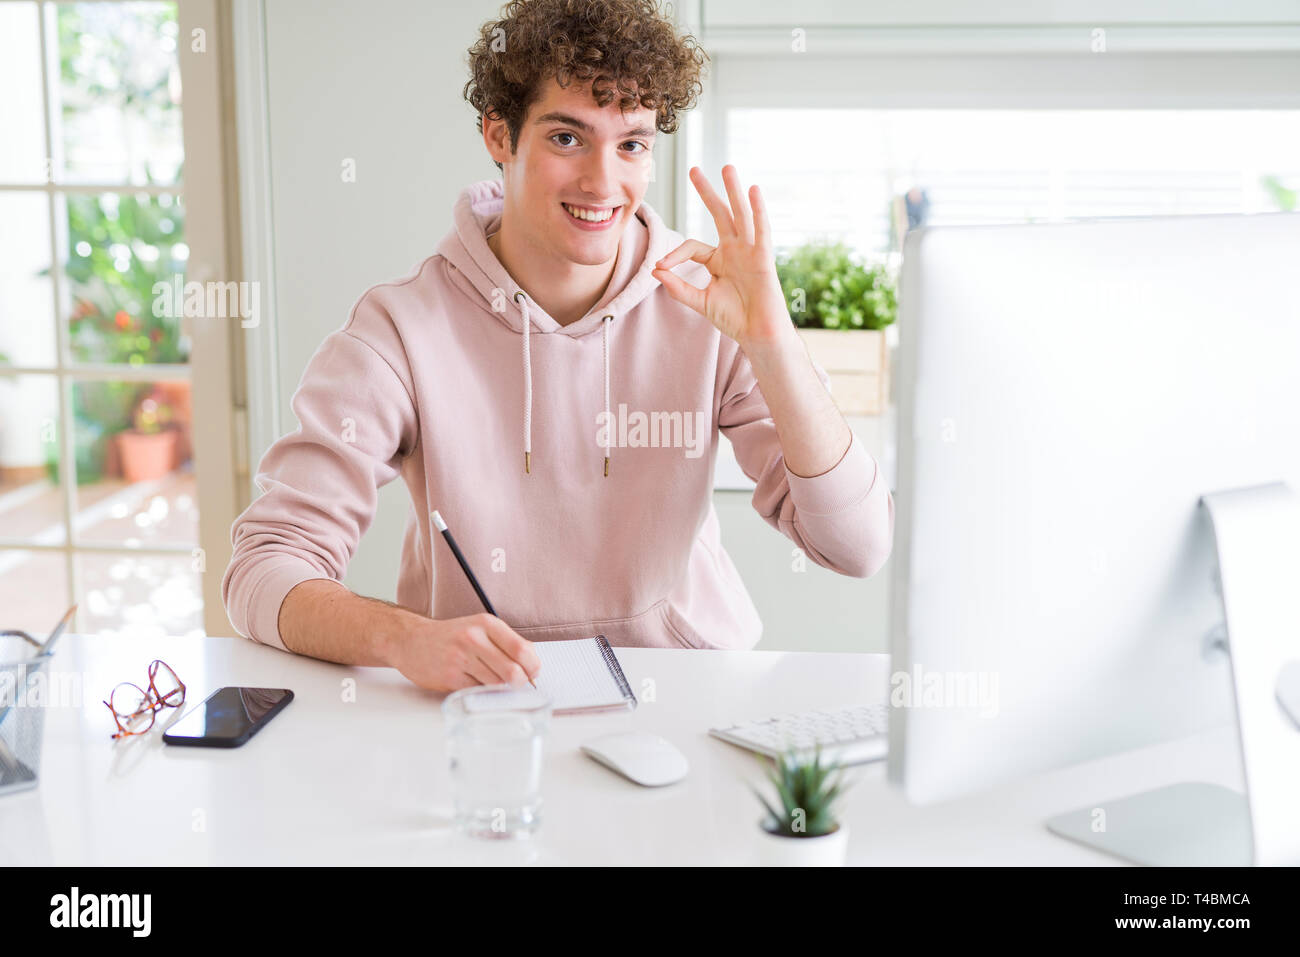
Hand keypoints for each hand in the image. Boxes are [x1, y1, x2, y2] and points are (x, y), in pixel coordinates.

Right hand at [387, 613, 540, 692]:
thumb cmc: (451, 637)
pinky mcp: (449, 676)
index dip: (533, 667)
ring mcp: (461, 658)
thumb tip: (533, 660)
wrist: (411, 641)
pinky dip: (482, 692)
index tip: (532, 673)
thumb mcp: (480, 628)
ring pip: (497, 684)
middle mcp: (474, 638)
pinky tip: (475, 683)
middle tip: (515, 683)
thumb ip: (506, 642)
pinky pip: (478, 691)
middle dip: (520, 682)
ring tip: (491, 681)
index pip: (522, 649)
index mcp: (487, 624)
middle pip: (513, 671)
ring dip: (499, 688)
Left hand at [651, 165, 794, 350]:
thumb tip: (655, 271)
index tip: (661, 267)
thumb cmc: (734, 319)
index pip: (692, 247)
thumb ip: (678, 288)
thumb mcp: (701, 302)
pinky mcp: (764, 257)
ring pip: (740, 215)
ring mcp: (749, 251)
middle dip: (707, 192)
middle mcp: (734, 250)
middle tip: (694, 170)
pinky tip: (752, 190)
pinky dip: (758, 210)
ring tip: (727, 167)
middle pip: (719, 215)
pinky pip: (761, 229)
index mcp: (718, 260)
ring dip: (733, 191)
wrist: (758, 335)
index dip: (675, 254)